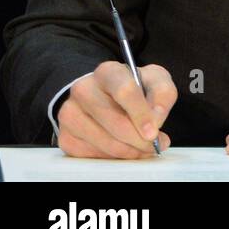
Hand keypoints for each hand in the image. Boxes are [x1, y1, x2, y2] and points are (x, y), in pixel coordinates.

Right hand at [57, 61, 176, 158]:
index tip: (153, 133)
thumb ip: (163, 94)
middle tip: (154, 145)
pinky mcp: (65, 136)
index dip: (140, 114)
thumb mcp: (154, 80)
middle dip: (137, 139)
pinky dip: (112, 157)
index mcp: (108, 72)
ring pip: (102, 141)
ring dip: (128, 150)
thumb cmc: (133, 86)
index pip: (124, 91)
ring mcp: (70, 113)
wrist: (104, 95)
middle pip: (113, 121)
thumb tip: (157, 119)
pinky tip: (124, 150)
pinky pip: (91, 154)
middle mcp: (83, 89)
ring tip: (143, 148)